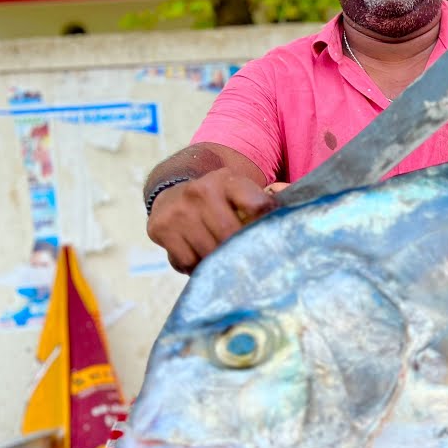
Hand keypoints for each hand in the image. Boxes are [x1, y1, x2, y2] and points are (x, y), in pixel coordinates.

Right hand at [147, 169, 276, 273]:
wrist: (171, 195)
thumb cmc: (217, 201)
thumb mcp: (239, 192)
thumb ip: (262, 205)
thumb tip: (286, 224)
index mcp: (227, 180)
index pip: (257, 206)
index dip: (266, 227)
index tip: (272, 242)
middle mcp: (201, 192)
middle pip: (231, 237)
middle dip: (241, 252)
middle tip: (248, 263)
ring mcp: (179, 211)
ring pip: (208, 253)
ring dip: (218, 263)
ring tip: (222, 259)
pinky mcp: (161, 229)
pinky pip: (187, 262)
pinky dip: (196, 266)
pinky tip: (199, 256)